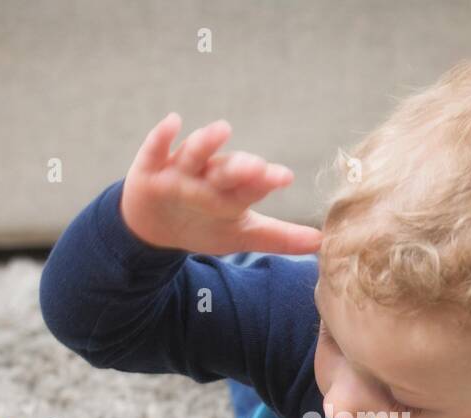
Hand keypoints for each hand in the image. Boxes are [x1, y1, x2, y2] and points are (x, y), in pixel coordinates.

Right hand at [120, 112, 322, 256]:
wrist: (154, 227)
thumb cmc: (204, 224)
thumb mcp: (241, 235)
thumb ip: (279, 238)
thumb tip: (322, 242)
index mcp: (232, 190)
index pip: (251, 185)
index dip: (266, 180)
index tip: (284, 177)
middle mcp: (209, 176)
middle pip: (225, 169)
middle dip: (240, 167)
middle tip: (256, 166)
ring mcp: (179, 171)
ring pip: (194, 155)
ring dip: (206, 142)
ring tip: (222, 130)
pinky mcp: (149, 171)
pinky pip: (154, 149)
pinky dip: (162, 136)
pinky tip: (173, 121)